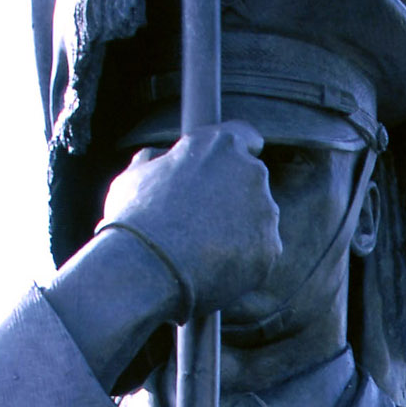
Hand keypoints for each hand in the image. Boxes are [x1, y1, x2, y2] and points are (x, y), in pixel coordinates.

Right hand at [98, 123, 281, 317]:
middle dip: (235, 198)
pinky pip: (260, 254)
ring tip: (203, 251)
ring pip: (258, 220)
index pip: (245, 136)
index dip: (241, 149)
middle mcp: (250, 171)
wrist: (147, 267)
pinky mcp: (271, 247)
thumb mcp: (133, 177)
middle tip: (205, 222)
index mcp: (219, 145)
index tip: (238, 162)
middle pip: (251, 182)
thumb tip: (155, 158)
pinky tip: (216, 270)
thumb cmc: (135, 219)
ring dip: (240, 232)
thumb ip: (154, 164)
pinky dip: (244, 262)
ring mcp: (265, 210)